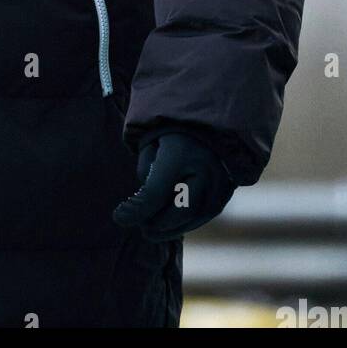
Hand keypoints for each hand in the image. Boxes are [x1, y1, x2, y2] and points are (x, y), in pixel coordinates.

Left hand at [112, 131, 234, 240]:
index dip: (135, 211)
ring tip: (152, 230)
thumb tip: (146, 205)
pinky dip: (188, 222)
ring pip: (195, 216)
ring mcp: (220, 181)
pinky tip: (172, 224)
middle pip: (179, 210)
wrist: (209, 117)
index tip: (118, 217)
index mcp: (180, 153)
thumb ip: (146, 170)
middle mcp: (204, 169)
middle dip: (156, 223)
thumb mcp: (151, 141)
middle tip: (141, 227)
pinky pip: (207, 213)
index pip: (155, 194)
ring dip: (171, 228)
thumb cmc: (172, 128)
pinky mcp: (227, 189)